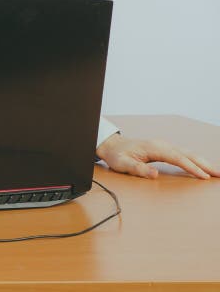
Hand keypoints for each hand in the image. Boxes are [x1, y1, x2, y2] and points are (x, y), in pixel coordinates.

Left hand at [96, 133, 219, 179]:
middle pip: (187, 154)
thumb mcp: (122, 164)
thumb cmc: (117, 155)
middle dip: (204, 164)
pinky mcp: (165, 150)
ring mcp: (164, 146)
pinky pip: (184, 155)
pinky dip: (195, 161)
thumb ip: (137, 169)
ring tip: (216, 172)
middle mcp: (162, 145)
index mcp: (154, 148)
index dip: (191, 167)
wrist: (112, 145)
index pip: (177, 158)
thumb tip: (154, 174)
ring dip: (203, 162)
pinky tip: (203, 167)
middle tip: (219, 174)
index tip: (204, 176)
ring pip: (188, 153)